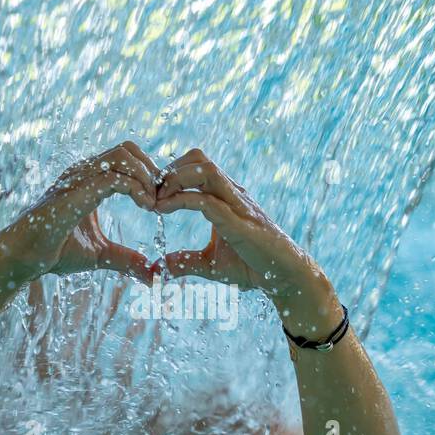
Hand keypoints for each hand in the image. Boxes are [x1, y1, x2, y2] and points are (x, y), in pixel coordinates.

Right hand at [2, 142, 159, 283]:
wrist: (25, 257)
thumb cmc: (55, 252)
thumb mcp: (100, 256)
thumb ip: (126, 259)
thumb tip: (150, 274)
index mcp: (89, 179)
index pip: (126, 156)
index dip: (148, 174)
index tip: (158, 202)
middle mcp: (84, 172)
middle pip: (128, 147)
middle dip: (151, 170)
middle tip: (160, 200)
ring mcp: (79, 178)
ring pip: (124, 154)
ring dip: (146, 176)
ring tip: (152, 204)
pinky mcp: (77, 191)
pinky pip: (115, 177)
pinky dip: (137, 188)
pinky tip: (145, 207)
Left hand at [154, 148, 340, 336]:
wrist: (284, 277)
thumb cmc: (253, 267)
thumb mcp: (210, 264)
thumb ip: (185, 261)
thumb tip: (161, 267)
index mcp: (225, 197)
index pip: (195, 165)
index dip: (170, 173)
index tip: (151, 195)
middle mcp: (231, 193)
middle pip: (198, 157)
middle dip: (169, 170)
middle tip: (150, 194)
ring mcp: (237, 205)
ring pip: (204, 169)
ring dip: (174, 179)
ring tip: (157, 200)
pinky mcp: (239, 222)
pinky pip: (206, 200)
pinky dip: (180, 201)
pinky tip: (164, 211)